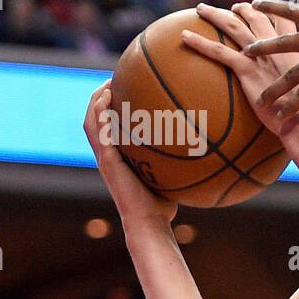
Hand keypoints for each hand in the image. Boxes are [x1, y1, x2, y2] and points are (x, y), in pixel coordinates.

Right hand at [83, 79, 177, 225]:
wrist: (150, 221)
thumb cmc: (164, 203)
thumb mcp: (171, 174)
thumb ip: (178, 157)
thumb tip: (207, 143)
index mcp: (119, 156)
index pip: (109, 125)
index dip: (111, 106)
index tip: (124, 87)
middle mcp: (108, 155)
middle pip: (95, 119)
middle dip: (100, 96)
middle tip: (113, 78)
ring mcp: (105, 158)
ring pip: (91, 123)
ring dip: (96, 101)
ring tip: (107, 84)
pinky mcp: (107, 162)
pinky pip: (100, 134)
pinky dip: (100, 116)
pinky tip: (108, 100)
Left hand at [182, 2, 298, 137]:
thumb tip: (297, 89)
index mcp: (292, 50)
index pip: (284, 21)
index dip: (274, 11)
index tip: (264, 9)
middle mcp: (275, 47)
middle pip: (256, 17)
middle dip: (243, 8)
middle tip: (233, 7)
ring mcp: (260, 56)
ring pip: (233, 26)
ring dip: (215, 14)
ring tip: (201, 8)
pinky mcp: (246, 69)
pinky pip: (218, 51)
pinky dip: (199, 42)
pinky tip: (184, 36)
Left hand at [242, 0, 298, 118]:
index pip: (291, 11)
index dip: (272, 7)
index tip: (254, 4)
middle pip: (282, 42)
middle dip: (262, 48)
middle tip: (245, 52)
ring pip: (292, 72)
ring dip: (275, 86)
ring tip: (260, 98)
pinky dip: (294, 103)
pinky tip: (282, 113)